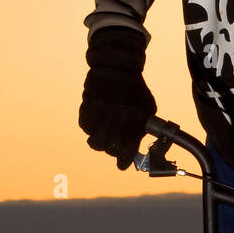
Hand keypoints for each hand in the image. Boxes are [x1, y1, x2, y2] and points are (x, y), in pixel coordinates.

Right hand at [79, 27, 155, 170]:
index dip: (124, 161)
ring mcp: (100, 112)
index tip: (123, 164)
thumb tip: (139, 151)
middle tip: (114, 148)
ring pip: (94, 141)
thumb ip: (145, 130)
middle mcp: (116, 118)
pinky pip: (85, 127)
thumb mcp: (149, 109)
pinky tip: (96, 124)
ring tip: (104, 136)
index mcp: (134, 120)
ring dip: (99, 142)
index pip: (126, 150)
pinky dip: (89, 129)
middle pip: (109, 149)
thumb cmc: (136, 91)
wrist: (117, 68)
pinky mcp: (87, 106)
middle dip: (112, 151)